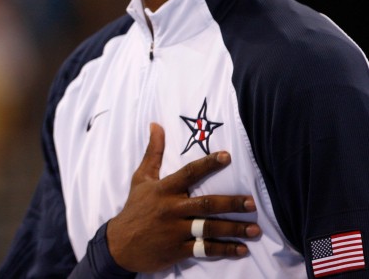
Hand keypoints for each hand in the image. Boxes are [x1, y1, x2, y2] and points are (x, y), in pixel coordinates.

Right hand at [106, 123, 260, 272]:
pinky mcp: (177, 250)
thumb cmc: (135, 208)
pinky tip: (241, 249)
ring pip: (208, 228)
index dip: (208, 164)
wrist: (119, 244)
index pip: (188, 173)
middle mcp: (171, 209)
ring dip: (234, 229)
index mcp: (163, 189)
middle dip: (231, 204)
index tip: (227, 156)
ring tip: (255, 230)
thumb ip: (153, 153)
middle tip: (252, 204)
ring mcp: (175, 231)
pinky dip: (224, 250)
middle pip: (205, 204)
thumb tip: (156, 124)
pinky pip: (205, 249)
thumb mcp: (141, 179)